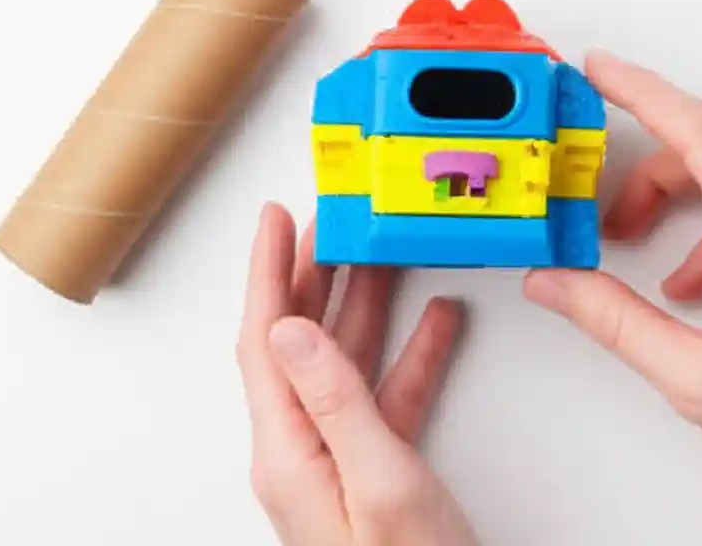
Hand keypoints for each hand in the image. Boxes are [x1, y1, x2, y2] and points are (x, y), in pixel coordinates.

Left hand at [237, 204, 475, 545]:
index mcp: (287, 451)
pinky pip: (387, 398)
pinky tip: (437, 322)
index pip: (264, 341)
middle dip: (315, 274)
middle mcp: (302, 450)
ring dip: (365, 305)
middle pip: (300, 341)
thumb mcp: (379, 482)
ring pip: (346, 362)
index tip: (274, 219)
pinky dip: (412, 355)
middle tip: (334, 219)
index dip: (267, 272)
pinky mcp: (375, 472)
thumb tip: (291, 327)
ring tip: (383, 251)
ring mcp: (338, 461)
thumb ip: (336, 400)